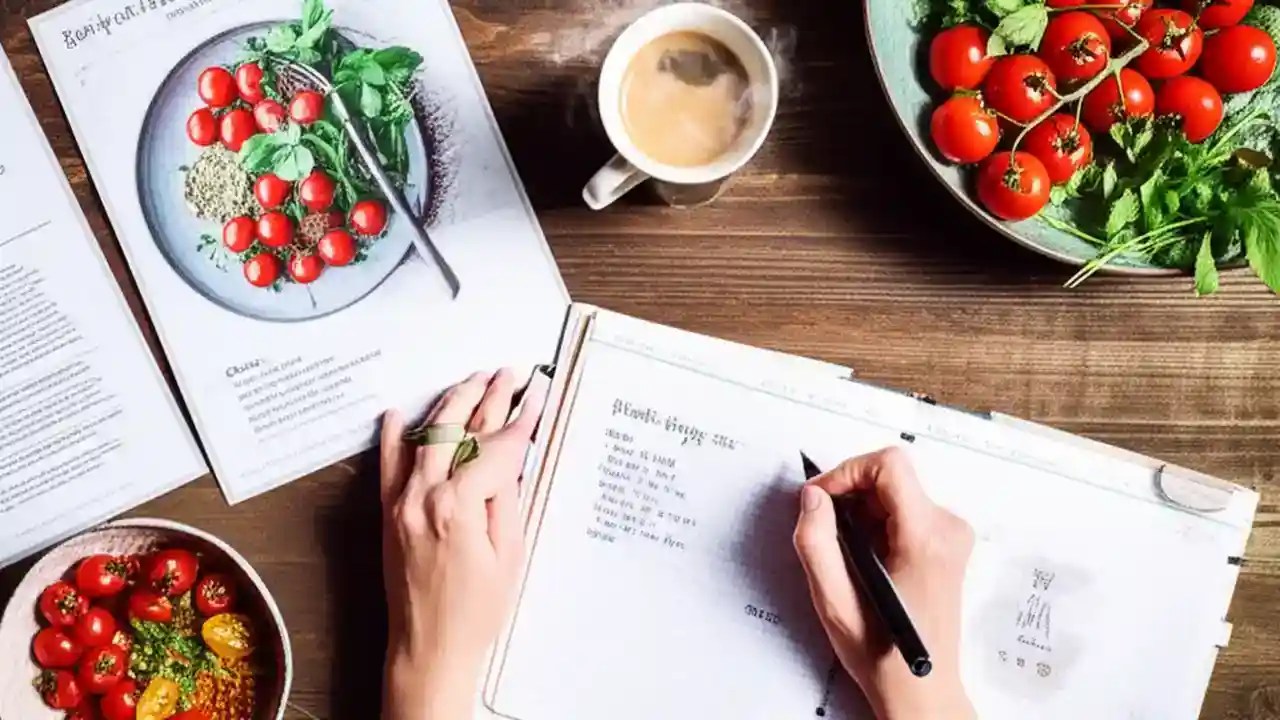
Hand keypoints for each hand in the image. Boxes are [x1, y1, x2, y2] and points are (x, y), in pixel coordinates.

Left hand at [380, 369, 549, 719]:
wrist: (427, 647)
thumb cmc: (473, 612)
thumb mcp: (509, 553)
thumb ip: (507, 498)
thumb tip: (510, 457)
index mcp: (457, 507)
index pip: (496, 448)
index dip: (521, 420)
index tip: (537, 396)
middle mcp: (422, 497)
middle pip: (458, 429)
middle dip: (485, 396)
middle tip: (507, 374)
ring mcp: (400, 503)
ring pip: (425, 437)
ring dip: (450, 404)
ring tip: (473, 381)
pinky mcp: (388, 513)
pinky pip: (388, 464)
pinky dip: (397, 435)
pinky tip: (404, 412)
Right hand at [793, 448, 975, 719]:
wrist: (920, 688)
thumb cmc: (884, 653)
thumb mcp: (834, 600)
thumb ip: (816, 542)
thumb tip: (813, 497)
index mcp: (925, 538)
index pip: (888, 464)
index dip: (847, 472)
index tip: (823, 497)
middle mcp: (947, 529)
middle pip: (890, 477)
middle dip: (850, 497)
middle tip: (829, 534)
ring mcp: (950, 536)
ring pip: (894, 493)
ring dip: (861, 514)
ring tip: (849, 557)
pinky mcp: (946, 544)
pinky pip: (903, 511)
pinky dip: (875, 525)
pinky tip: (867, 561)